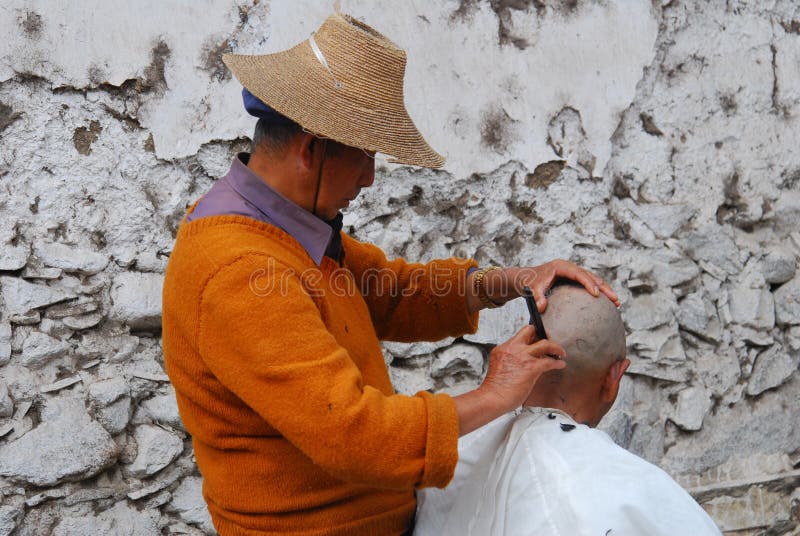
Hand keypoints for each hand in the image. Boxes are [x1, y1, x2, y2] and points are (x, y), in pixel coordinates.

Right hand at [478, 324, 565, 413]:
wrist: (492, 397)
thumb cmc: (495, 388)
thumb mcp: (500, 367)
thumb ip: (511, 361)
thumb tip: (524, 364)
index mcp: (503, 349)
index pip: (519, 336)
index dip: (530, 337)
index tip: (536, 340)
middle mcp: (513, 348)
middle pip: (531, 331)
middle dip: (542, 334)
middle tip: (549, 340)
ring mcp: (523, 356)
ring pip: (545, 344)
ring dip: (556, 348)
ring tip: (560, 352)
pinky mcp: (532, 367)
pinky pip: (549, 361)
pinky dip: (557, 363)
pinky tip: (560, 365)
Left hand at [504, 260, 619, 311]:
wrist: (526, 278)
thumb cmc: (530, 283)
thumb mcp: (531, 290)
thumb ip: (537, 297)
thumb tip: (541, 307)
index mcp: (561, 267)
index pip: (578, 274)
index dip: (588, 283)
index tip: (596, 294)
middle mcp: (569, 268)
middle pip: (591, 275)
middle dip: (604, 287)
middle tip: (615, 300)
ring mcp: (573, 272)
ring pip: (593, 279)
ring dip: (605, 290)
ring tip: (616, 303)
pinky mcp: (574, 279)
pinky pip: (589, 284)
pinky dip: (598, 292)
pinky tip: (605, 304)